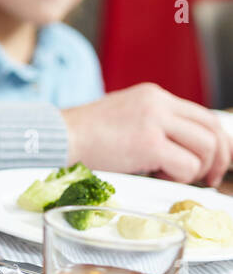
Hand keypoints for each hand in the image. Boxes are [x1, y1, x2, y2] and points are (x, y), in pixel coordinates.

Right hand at [63, 83, 231, 185]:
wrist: (57, 137)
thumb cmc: (83, 135)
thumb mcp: (124, 118)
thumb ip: (153, 124)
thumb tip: (181, 149)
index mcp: (154, 95)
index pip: (204, 116)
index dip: (218, 142)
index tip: (213, 163)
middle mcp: (158, 103)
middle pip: (213, 129)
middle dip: (220, 158)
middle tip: (209, 178)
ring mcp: (154, 120)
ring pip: (205, 147)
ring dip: (196, 169)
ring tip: (173, 176)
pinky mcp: (148, 142)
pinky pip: (186, 165)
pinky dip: (179, 177)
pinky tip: (156, 175)